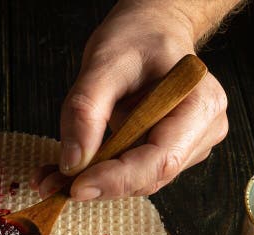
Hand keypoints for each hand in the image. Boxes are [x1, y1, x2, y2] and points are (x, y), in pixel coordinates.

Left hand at [33, 1, 231, 199]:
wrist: (153, 29)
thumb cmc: (138, 37)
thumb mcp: (104, 64)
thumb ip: (86, 112)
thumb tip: (73, 162)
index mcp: (200, 105)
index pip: (161, 160)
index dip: (117, 179)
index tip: (75, 186)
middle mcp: (203, 131)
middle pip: (149, 177)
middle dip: (99, 184)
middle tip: (51, 184)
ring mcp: (190, 145)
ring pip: (138, 181)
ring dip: (94, 182)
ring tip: (53, 176)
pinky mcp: (169, 152)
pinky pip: (133, 173)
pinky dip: (99, 174)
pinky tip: (70, 169)